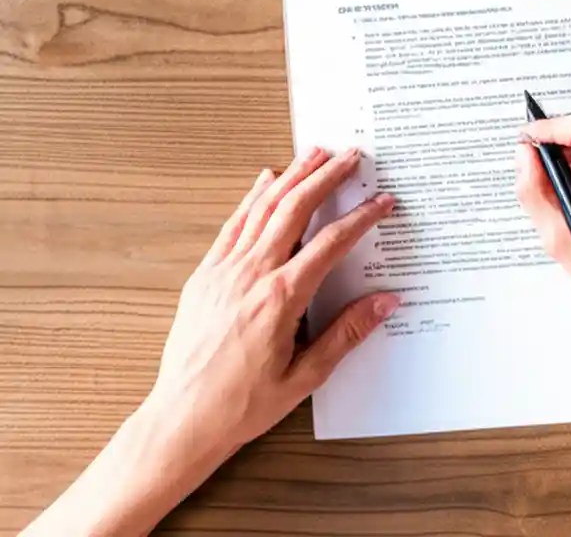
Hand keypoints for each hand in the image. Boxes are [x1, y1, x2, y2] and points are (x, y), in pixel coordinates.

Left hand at [20, 148, 400, 536]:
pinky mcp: (204, 276)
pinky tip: (265, 182)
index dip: (361, 217)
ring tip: (313, 153)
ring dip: (291, 176)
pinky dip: (252, 198)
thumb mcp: (307, 375)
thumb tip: (385, 302)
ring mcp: (223, 272)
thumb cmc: (242, 403)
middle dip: (325, 176)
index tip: (381, 201)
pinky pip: (232, 225)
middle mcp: (250, 275)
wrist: (183, 418)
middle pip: (294, 209)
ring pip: (262, 208)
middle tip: (349, 155)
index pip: (330, 243)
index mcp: (281, 298)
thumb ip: (348, 332)